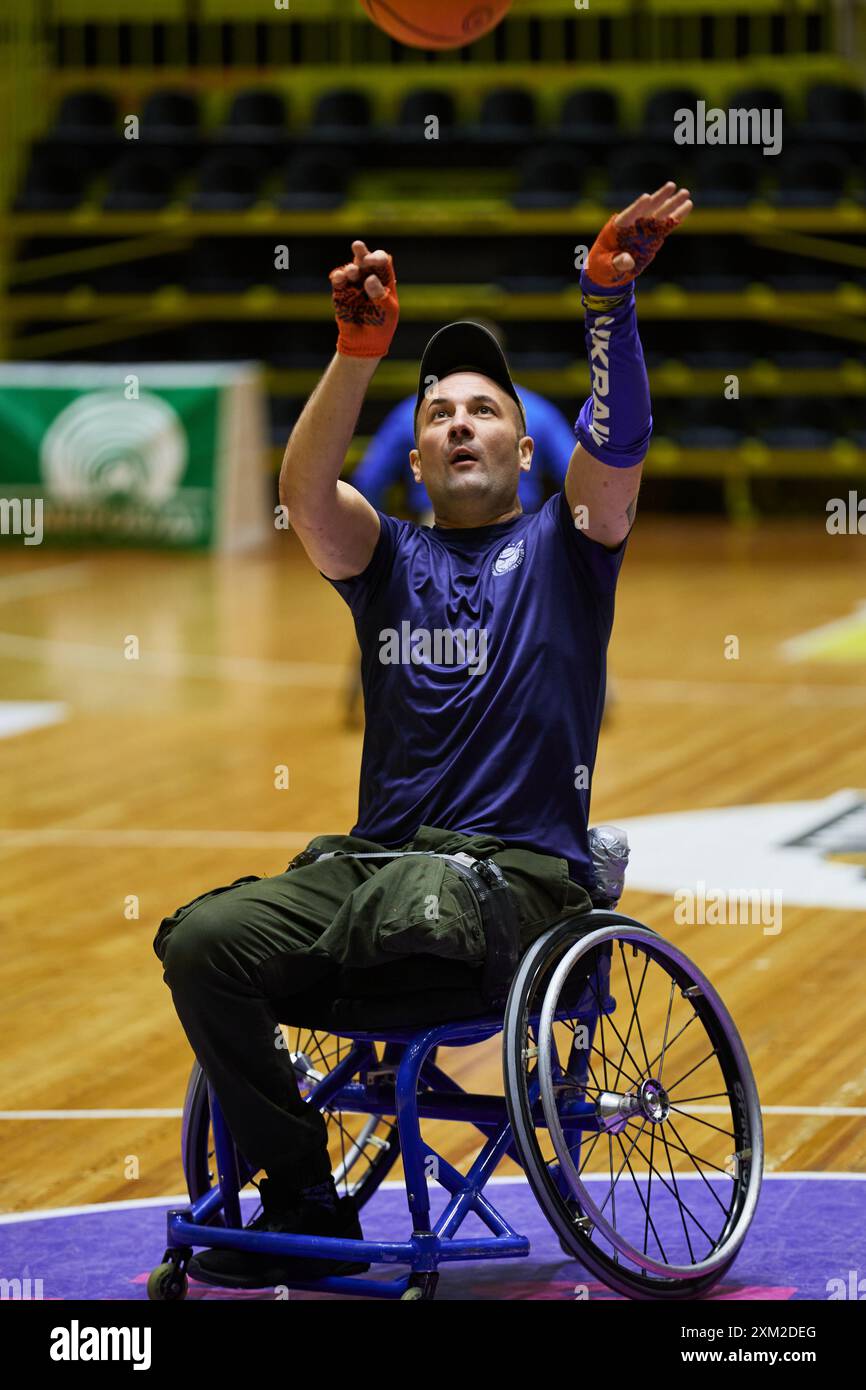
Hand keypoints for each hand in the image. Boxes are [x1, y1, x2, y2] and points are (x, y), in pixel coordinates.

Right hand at [330, 239, 398, 358]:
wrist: (364, 344)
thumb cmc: (381, 327)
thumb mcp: (386, 312)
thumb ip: (379, 295)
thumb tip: (370, 278)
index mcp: (384, 280)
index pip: (382, 262)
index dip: (378, 257)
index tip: (373, 260)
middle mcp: (368, 278)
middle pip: (365, 259)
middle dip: (362, 252)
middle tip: (358, 247)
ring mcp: (353, 285)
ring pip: (351, 269)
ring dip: (351, 268)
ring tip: (352, 272)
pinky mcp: (340, 293)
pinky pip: (338, 281)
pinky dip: (337, 277)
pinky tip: (338, 277)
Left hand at [585, 182, 692, 287]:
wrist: (608, 272)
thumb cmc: (602, 267)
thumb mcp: (605, 266)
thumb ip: (616, 262)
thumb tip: (627, 260)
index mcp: (616, 228)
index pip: (628, 215)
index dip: (638, 207)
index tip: (647, 197)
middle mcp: (632, 225)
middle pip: (647, 210)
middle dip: (660, 199)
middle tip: (672, 186)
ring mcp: (643, 230)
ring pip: (659, 215)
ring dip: (672, 205)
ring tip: (685, 193)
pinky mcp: (652, 238)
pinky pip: (666, 227)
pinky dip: (676, 218)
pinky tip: (687, 207)